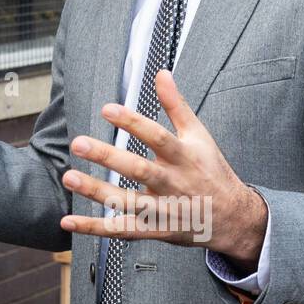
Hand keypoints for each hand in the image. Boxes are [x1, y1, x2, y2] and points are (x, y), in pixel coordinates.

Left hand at [59, 70, 267, 266]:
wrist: (234, 218)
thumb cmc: (212, 171)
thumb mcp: (200, 135)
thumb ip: (177, 105)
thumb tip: (161, 74)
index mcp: (185, 157)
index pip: (157, 137)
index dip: (133, 123)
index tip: (107, 109)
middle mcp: (174, 183)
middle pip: (139, 170)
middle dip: (108, 157)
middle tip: (78, 143)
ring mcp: (164, 209)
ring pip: (128, 202)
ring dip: (97, 191)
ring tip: (69, 178)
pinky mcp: (155, 229)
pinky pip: (122, 229)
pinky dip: (95, 227)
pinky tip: (69, 221)